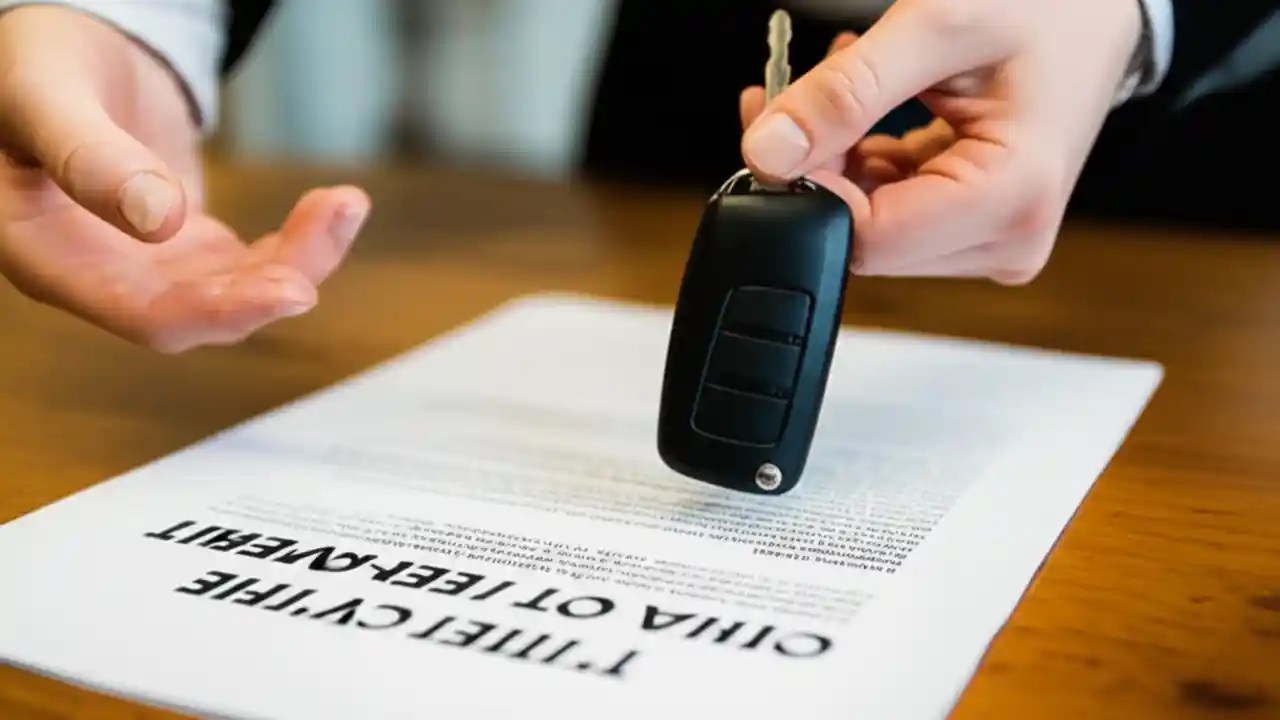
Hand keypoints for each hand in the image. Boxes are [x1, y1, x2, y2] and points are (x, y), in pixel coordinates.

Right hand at [0, 6, 369, 352]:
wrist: (60, 58)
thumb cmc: (31, 71)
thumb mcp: (45, 95)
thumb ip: (89, 156)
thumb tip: (159, 219)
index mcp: (46, 257)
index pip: (143, 313)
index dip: (220, 312)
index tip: (293, 290)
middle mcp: (101, 278)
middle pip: (203, 312)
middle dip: (277, 280)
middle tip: (334, 224)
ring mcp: (150, 268)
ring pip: (240, 291)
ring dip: (301, 256)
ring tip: (346, 201)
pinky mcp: (190, 249)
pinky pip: (255, 264)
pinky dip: (300, 241)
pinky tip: (336, 206)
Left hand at [739, 0, 1141, 283]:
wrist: (1095, 12)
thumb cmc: (1046, 8)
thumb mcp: (937, 25)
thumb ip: (845, 92)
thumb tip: (768, 152)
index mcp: (1012, 199)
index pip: (868, 238)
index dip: (811, 187)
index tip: (781, 130)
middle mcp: (1007, 241)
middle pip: (865, 238)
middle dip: (818, 169)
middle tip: (795, 97)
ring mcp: (993, 241)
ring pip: (869, 227)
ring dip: (837, 162)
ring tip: (845, 85)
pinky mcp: (975, 231)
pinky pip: (889, 214)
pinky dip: (862, 165)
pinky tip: (867, 114)